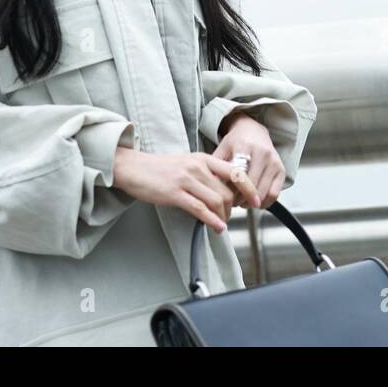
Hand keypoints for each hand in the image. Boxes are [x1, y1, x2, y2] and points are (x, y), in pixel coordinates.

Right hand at [112, 149, 259, 233]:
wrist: (132, 168)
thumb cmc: (160, 169)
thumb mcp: (187, 163)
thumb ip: (206, 174)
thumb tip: (223, 192)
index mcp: (203, 158)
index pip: (235, 171)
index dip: (249, 188)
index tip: (255, 201)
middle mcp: (197, 167)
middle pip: (227, 191)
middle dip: (232, 208)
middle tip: (229, 217)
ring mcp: (186, 179)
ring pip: (216, 201)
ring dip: (223, 217)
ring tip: (221, 224)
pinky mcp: (174, 193)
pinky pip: (200, 209)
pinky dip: (212, 221)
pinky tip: (217, 228)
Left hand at [212, 113, 284, 209]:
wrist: (253, 131)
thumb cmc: (235, 142)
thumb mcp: (222, 149)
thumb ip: (215, 167)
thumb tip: (209, 188)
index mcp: (244, 146)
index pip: (239, 175)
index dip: (231, 191)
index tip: (225, 198)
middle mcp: (262, 152)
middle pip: (251, 186)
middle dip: (240, 199)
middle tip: (231, 204)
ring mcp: (274, 161)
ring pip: (263, 192)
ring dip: (251, 203)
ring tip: (241, 203)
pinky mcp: (281, 170)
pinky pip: (275, 193)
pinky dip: (264, 202)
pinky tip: (254, 202)